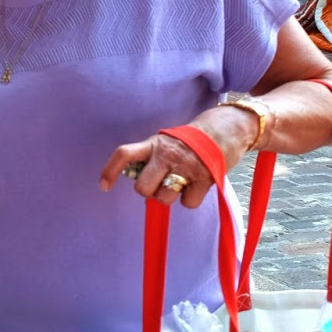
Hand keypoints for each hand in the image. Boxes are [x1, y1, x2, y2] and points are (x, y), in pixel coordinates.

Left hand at [99, 106, 257, 208]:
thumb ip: (151, 159)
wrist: (228, 128)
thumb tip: (142, 186)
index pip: (124, 154)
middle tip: (158, 185)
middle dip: (147, 192)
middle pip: (142, 187)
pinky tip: (197, 185)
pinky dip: (191, 199)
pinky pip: (188, 203)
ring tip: (181, 183)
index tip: (103, 186)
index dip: (109, 171)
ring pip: (164, 198)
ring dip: (170, 196)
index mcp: (153, 144)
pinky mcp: (205, 178)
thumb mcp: (166, 141)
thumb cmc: (191, 140)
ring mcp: (185, 166)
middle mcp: (166, 154)